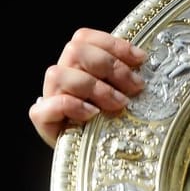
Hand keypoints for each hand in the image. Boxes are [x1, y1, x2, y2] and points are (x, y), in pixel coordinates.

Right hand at [30, 28, 146, 146]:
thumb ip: (128, 77)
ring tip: (119, 104)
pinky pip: (47, 106)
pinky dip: (72, 106)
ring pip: (59, 74)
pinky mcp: (43, 119)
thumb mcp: (124, 94)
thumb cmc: (112, 120)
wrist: (94, 152)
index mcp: (79, 63)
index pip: (85, 37)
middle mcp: (62, 75)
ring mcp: (50, 96)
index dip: (113, 44)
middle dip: (110, 67)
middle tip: (134, 87)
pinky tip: (93, 115)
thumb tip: (146, 65)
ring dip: (95, 87)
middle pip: (75, 50)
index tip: (141, 59)